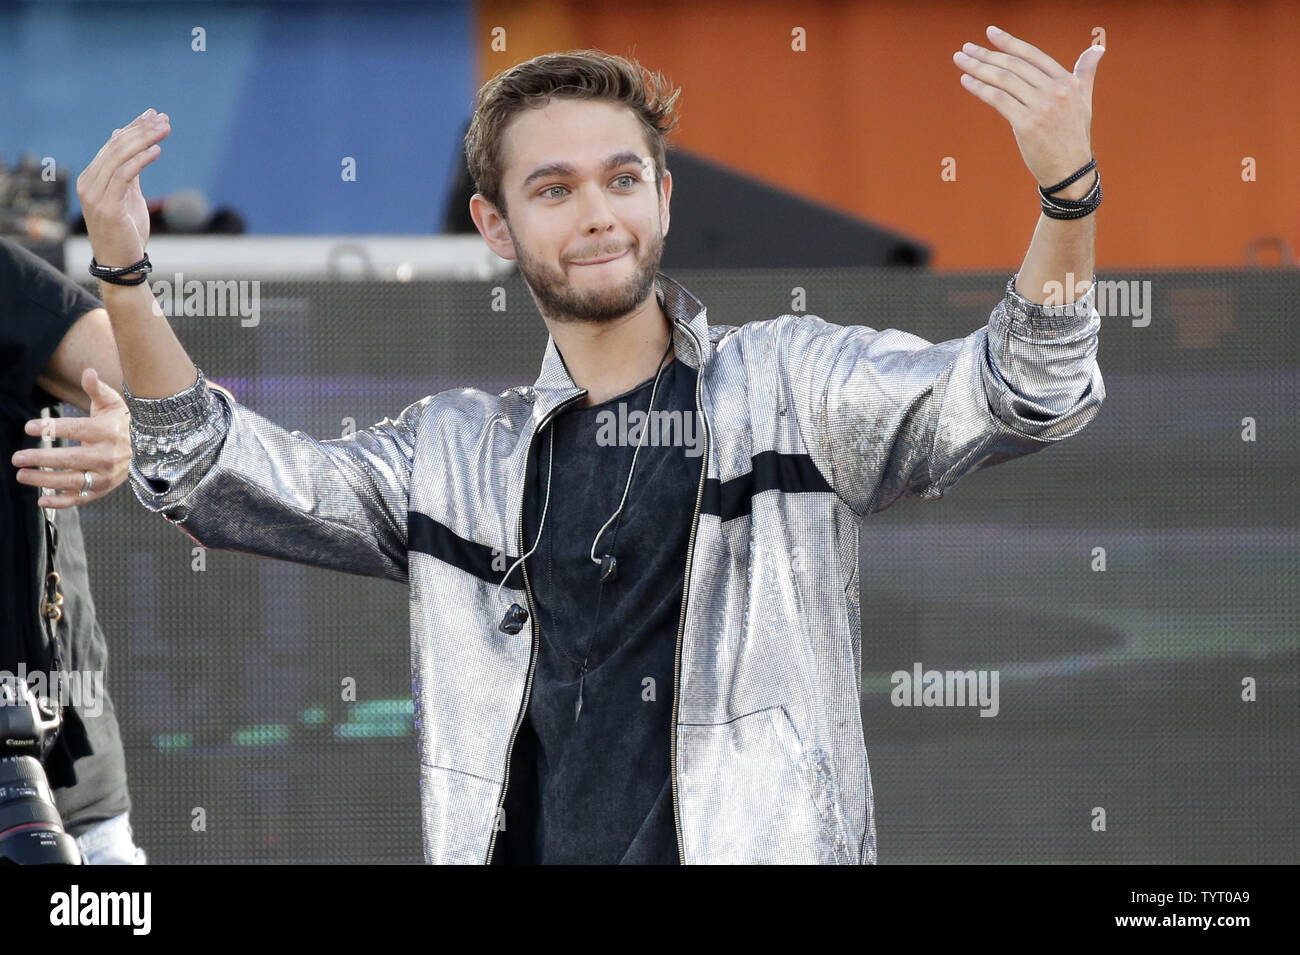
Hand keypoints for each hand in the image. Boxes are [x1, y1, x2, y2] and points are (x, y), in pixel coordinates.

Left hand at [10, 368, 131, 507]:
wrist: (145, 450)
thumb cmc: (120, 424)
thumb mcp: (112, 404)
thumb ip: (97, 389)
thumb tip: (88, 372)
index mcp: (107, 432)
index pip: (76, 429)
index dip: (52, 428)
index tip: (29, 428)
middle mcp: (108, 456)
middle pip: (71, 459)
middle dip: (42, 459)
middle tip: (17, 457)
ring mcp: (105, 476)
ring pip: (73, 481)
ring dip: (45, 481)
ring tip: (21, 475)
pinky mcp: (102, 490)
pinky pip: (81, 499)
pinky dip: (61, 503)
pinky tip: (41, 501)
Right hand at [76, 109, 170, 268]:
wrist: (121, 264)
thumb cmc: (127, 232)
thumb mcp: (128, 197)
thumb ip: (128, 173)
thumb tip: (132, 145)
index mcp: (92, 178)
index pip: (113, 146)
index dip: (133, 128)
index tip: (153, 115)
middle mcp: (88, 183)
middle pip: (116, 147)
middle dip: (141, 130)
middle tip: (163, 119)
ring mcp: (95, 194)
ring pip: (120, 157)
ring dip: (144, 140)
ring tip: (165, 129)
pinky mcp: (107, 205)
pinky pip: (124, 175)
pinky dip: (140, 160)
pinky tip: (156, 150)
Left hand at [953, 26, 1103, 193]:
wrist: (1070, 171)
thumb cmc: (1074, 136)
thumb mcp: (1085, 100)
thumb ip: (1085, 73)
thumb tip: (1097, 49)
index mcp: (1068, 81)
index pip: (1032, 55)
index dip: (1009, 42)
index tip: (990, 32)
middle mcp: (1056, 91)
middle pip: (1014, 65)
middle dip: (987, 54)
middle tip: (966, 48)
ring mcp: (1041, 107)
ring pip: (1003, 80)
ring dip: (978, 68)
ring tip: (960, 60)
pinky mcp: (1026, 125)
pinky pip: (998, 100)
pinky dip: (980, 88)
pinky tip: (966, 81)